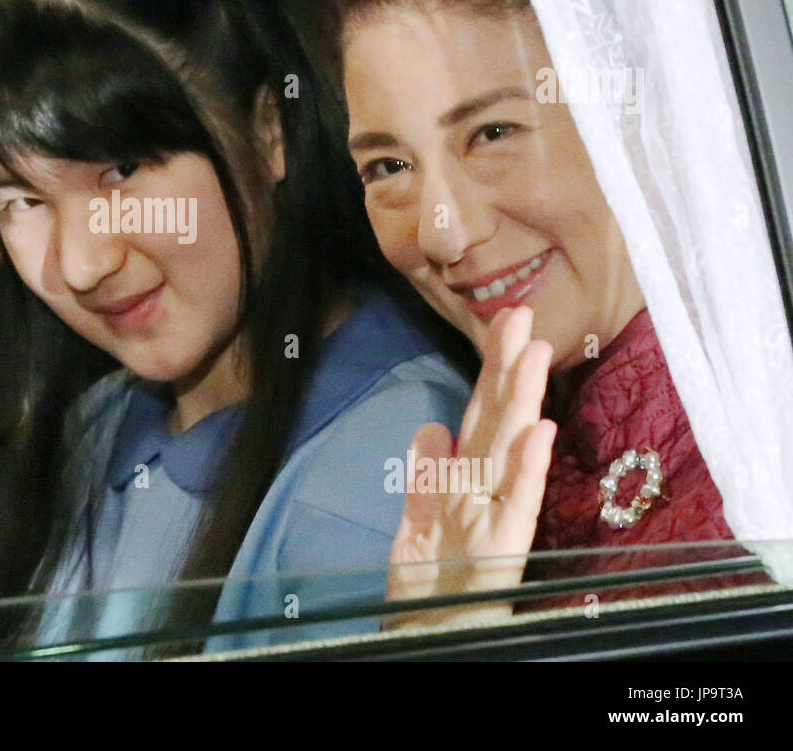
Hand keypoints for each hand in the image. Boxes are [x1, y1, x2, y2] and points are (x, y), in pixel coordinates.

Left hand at [385, 306, 556, 626]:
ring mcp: (493, 519)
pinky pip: (514, 505)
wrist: (430, 642)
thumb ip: (424, 477)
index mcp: (462, 485)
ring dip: (522, 399)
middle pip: (496, 421)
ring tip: (535, 352)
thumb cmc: (430, 591)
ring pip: (508, 450)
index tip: (501, 324)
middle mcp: (483, 494)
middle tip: (521, 314)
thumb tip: (431, 425)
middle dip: (509, 368)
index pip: (478, 417)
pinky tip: (540, 431)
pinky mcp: (501, 552)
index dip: (489, 372)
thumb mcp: (416, 527)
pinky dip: (526, 468)